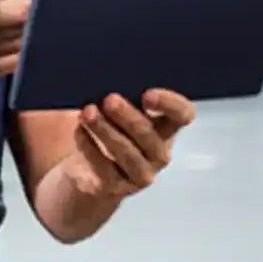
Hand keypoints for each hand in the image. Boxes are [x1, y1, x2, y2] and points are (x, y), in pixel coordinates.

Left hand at [63, 88, 195, 198]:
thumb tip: (107, 75)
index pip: (182, 115)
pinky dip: (90, 147)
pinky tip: (80, 131)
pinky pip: (104, 168)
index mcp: (164, 127)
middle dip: (129, 117)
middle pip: (151, 136)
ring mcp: (139, 173)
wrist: (86, 172)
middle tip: (110, 99)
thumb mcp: (115, 111)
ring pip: (128, 154)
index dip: (170, 104)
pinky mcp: (115, 187)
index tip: (148, 95)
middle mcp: (157, 152)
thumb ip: (120, 95)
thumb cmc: (106, 130)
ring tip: (88, 113)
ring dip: (107, 131)